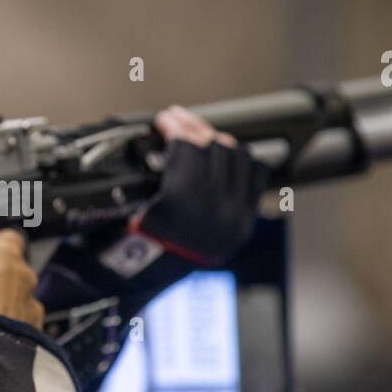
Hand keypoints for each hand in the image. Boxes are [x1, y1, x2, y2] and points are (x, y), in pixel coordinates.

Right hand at [135, 106, 266, 264]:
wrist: (153, 271)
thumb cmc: (137, 238)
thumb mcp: (136, 200)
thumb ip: (162, 166)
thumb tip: (171, 132)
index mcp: (183, 204)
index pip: (188, 146)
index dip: (176, 127)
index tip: (165, 120)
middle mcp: (215, 209)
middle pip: (214, 147)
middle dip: (195, 128)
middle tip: (179, 120)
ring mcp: (235, 215)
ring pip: (238, 156)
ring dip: (219, 140)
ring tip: (201, 134)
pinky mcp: (244, 220)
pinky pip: (254, 176)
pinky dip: (241, 161)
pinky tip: (225, 155)